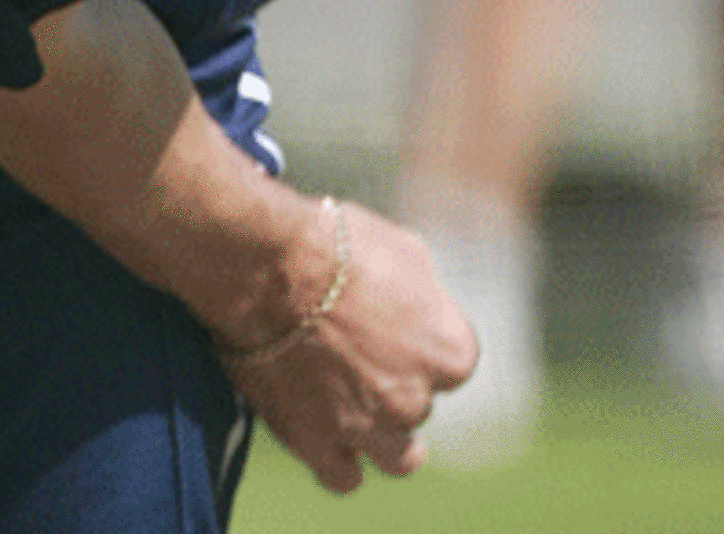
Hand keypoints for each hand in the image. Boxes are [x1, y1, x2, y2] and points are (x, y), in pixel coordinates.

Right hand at [218, 203, 476, 493]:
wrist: (269, 269)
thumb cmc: (335, 246)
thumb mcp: (403, 249)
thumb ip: (423, 291)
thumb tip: (421, 301)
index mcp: (449, 350)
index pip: (454, 360)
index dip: (423, 342)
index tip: (398, 326)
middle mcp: (417, 398)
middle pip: (419, 402)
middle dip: (396, 381)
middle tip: (360, 350)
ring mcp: (368, 428)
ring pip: (398, 457)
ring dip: (383, 434)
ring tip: (357, 405)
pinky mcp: (318, 444)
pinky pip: (343, 477)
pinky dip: (339, 459)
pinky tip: (329, 435)